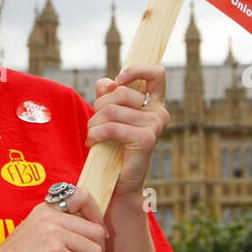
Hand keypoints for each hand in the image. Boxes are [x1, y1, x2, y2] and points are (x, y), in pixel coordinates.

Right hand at [0, 186, 106, 251]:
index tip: (91, 242)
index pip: (84, 196)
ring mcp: (52, 232)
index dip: (96, 217)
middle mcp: (51, 215)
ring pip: (96, 251)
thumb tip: (95, 238)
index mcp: (46, 209)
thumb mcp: (34, 237)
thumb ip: (58, 231)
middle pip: (98, 231)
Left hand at [85, 64, 168, 202]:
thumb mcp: (109, 113)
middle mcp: (159, 112)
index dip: (136, 70)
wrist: (118, 181)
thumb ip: (108, 93)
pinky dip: (95, 134)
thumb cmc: (114, 144)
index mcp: (154, 103)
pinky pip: (112, 127)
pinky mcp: (146, 140)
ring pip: (112, 110)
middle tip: (95, 120)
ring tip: (93, 134)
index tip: (118, 80)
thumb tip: (107, 83)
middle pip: (122, 91)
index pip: (157, 74)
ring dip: (94, 122)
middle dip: (100, 104)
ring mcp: (155, 126)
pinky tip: (92, 142)